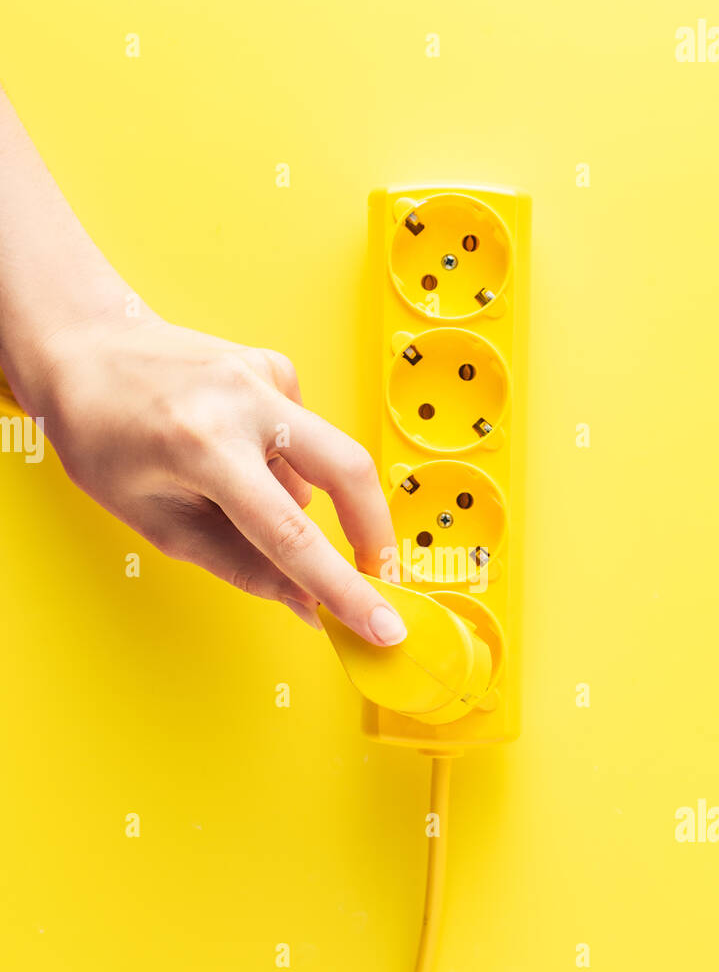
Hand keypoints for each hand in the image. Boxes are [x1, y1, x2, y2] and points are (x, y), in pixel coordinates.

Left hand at [31, 312, 406, 644]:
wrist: (82, 346)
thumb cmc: (102, 437)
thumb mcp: (156, 520)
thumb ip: (238, 566)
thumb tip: (307, 605)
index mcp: (202, 447)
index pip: (290, 534)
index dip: (342, 588)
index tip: (383, 625)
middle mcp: (242, 401)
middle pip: (349, 472)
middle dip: (374, 534)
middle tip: (376, 577)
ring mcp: (263, 375)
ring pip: (322, 460)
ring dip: (296, 497)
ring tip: (228, 492)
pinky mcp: (274, 366)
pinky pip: (302, 435)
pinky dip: (281, 461)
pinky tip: (235, 451)